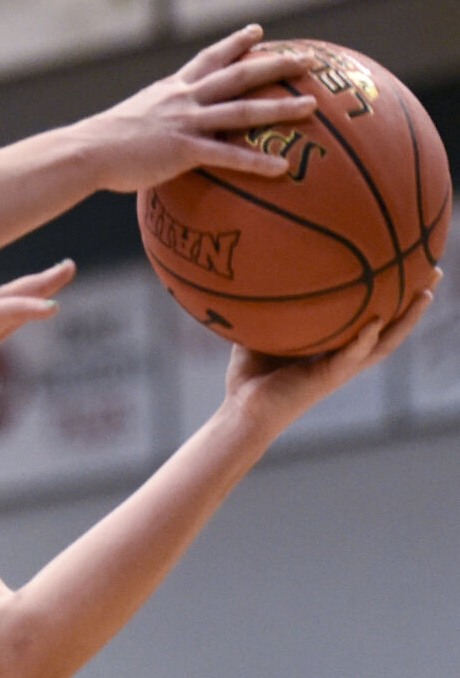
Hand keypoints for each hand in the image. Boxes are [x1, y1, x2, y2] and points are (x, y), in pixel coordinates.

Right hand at [76, 24, 320, 193]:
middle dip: (277, 64)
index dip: (236, 43)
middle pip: (240, 74)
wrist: (86, 151)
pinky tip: (282, 168)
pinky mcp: (184, 150)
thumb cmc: (99, 144)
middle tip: (309, 59)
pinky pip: (228, 155)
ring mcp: (186, 122)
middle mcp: (184, 98)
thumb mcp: (128, 121)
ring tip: (311, 107)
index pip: (209, 58)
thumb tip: (153, 138)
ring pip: (243, 110)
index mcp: (171, 89)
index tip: (259, 32)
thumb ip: (149, 123)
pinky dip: (257, 161)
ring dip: (280, 108)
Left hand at [223, 269, 442, 431]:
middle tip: (435, 274)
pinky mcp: (327, 380)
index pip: (374, 317)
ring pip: (384, 344)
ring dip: (406, 321)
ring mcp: (340, 369)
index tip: (413, 267)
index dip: (394, 296)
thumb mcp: (262, 331)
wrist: (241, 410)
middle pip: (392, 327)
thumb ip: (270, 307)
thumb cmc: (251, 375)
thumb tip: (264, 271)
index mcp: (336, 347)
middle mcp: (345, 357)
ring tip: (425, 295)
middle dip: (415, 302)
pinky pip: (350, 358)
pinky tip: (375, 323)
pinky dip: (363, 341)